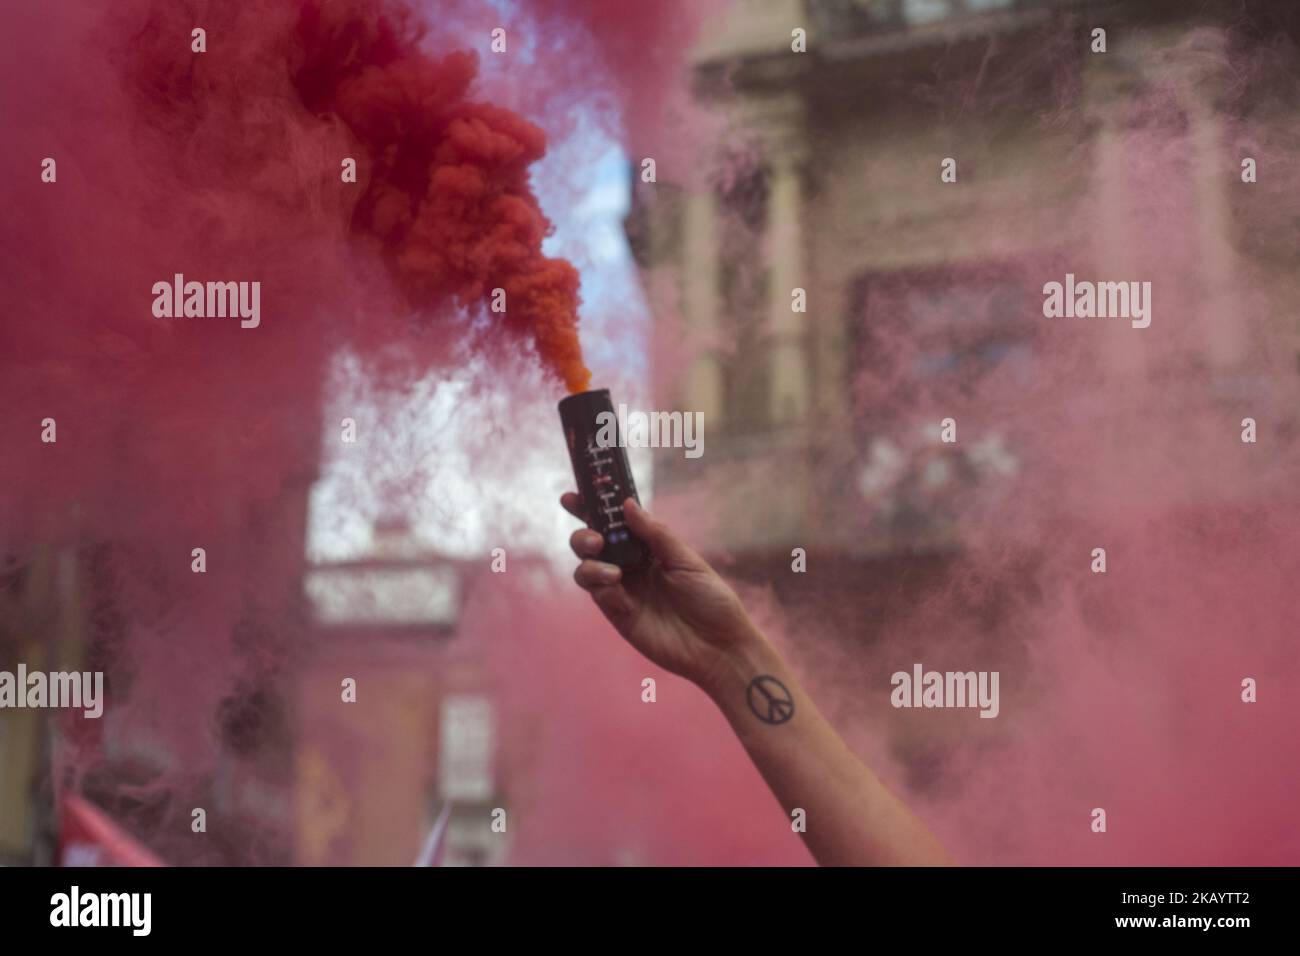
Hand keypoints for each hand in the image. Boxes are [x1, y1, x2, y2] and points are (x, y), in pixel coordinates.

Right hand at [562, 493, 758, 688]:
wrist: (718, 646)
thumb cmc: (711, 599)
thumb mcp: (686, 560)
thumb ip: (655, 534)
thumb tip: (627, 505)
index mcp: (648, 548)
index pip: (614, 523)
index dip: (590, 509)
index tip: (572, 497)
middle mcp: (631, 566)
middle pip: (591, 545)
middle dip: (583, 537)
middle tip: (596, 541)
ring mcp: (622, 590)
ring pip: (586, 570)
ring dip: (591, 566)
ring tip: (614, 574)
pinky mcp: (618, 615)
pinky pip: (598, 596)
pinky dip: (604, 591)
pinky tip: (624, 599)